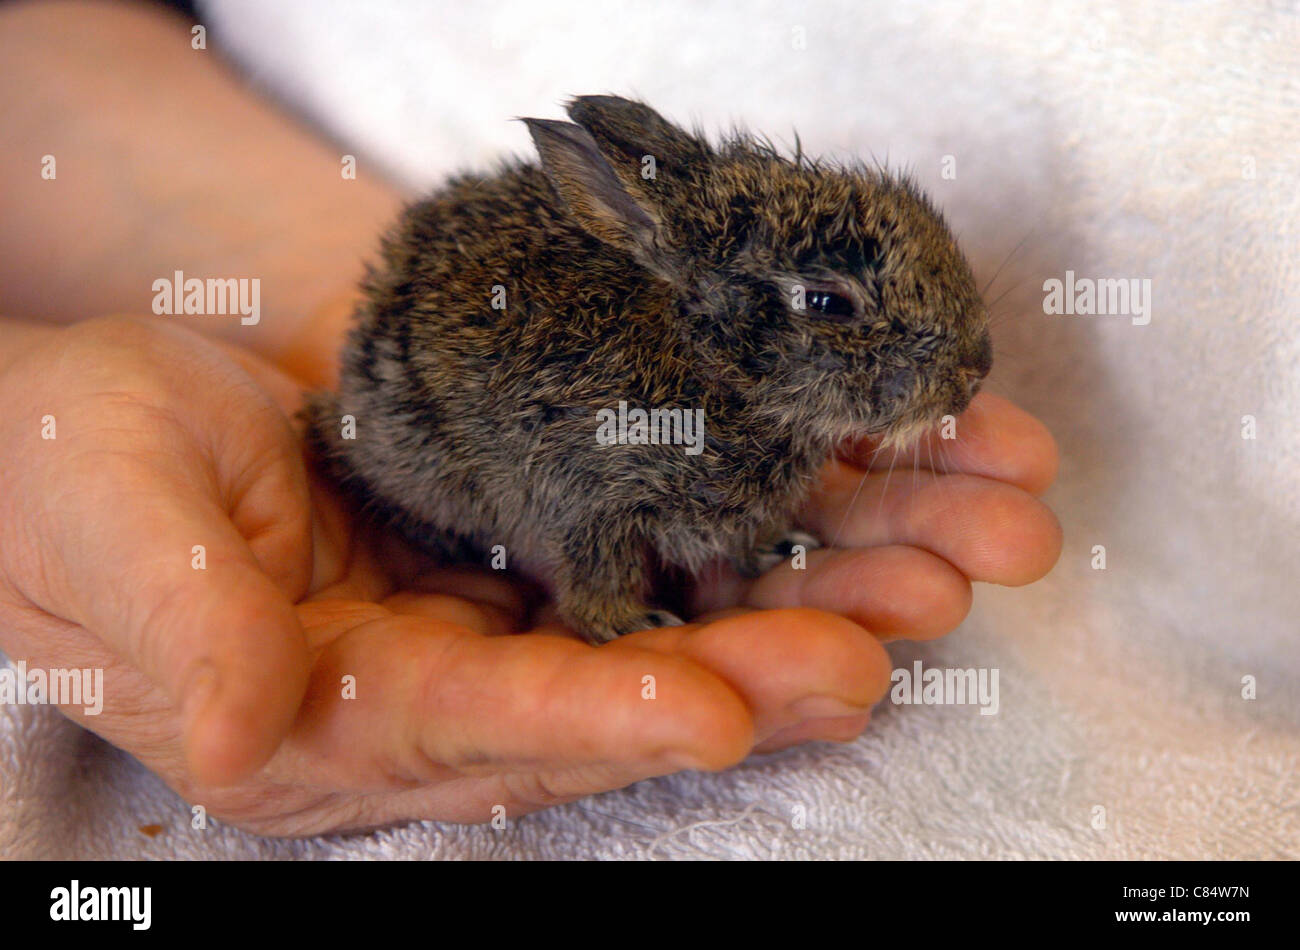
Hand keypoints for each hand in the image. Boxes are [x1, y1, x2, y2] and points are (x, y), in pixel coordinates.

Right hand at [0, 315, 1058, 834]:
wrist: (85, 422)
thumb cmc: (65, 468)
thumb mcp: (104, 524)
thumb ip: (175, 626)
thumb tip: (228, 735)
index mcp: (316, 715)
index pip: (475, 727)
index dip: (595, 721)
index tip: (712, 708)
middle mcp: (416, 692)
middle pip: (600, 697)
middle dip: (742, 673)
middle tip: (872, 644)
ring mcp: (468, 628)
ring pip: (642, 636)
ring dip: (772, 614)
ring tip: (900, 591)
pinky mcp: (498, 560)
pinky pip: (631, 567)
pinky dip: (729, 553)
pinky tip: (824, 536)